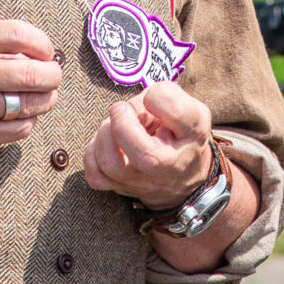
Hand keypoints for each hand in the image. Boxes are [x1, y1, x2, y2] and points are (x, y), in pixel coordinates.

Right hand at [0, 20, 61, 168]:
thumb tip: (35, 51)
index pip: (17, 34)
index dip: (42, 42)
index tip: (46, 51)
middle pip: (31, 73)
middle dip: (52, 75)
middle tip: (54, 76)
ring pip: (28, 104)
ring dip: (45, 100)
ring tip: (46, 96)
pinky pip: (18, 129)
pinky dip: (27, 122)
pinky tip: (23, 116)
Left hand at [84, 79, 215, 206]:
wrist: (183, 174)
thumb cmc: (182, 134)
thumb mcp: (189, 108)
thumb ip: (165, 96)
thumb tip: (132, 106)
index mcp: (191, 135)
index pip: (177, 113)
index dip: (159, 98)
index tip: (151, 98)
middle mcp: (169, 165)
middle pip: (144, 154)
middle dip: (123, 122)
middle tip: (122, 109)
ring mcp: (142, 181)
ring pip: (111, 165)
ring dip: (104, 135)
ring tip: (112, 125)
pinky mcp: (121, 187)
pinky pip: (96, 177)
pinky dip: (92, 154)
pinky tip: (105, 142)